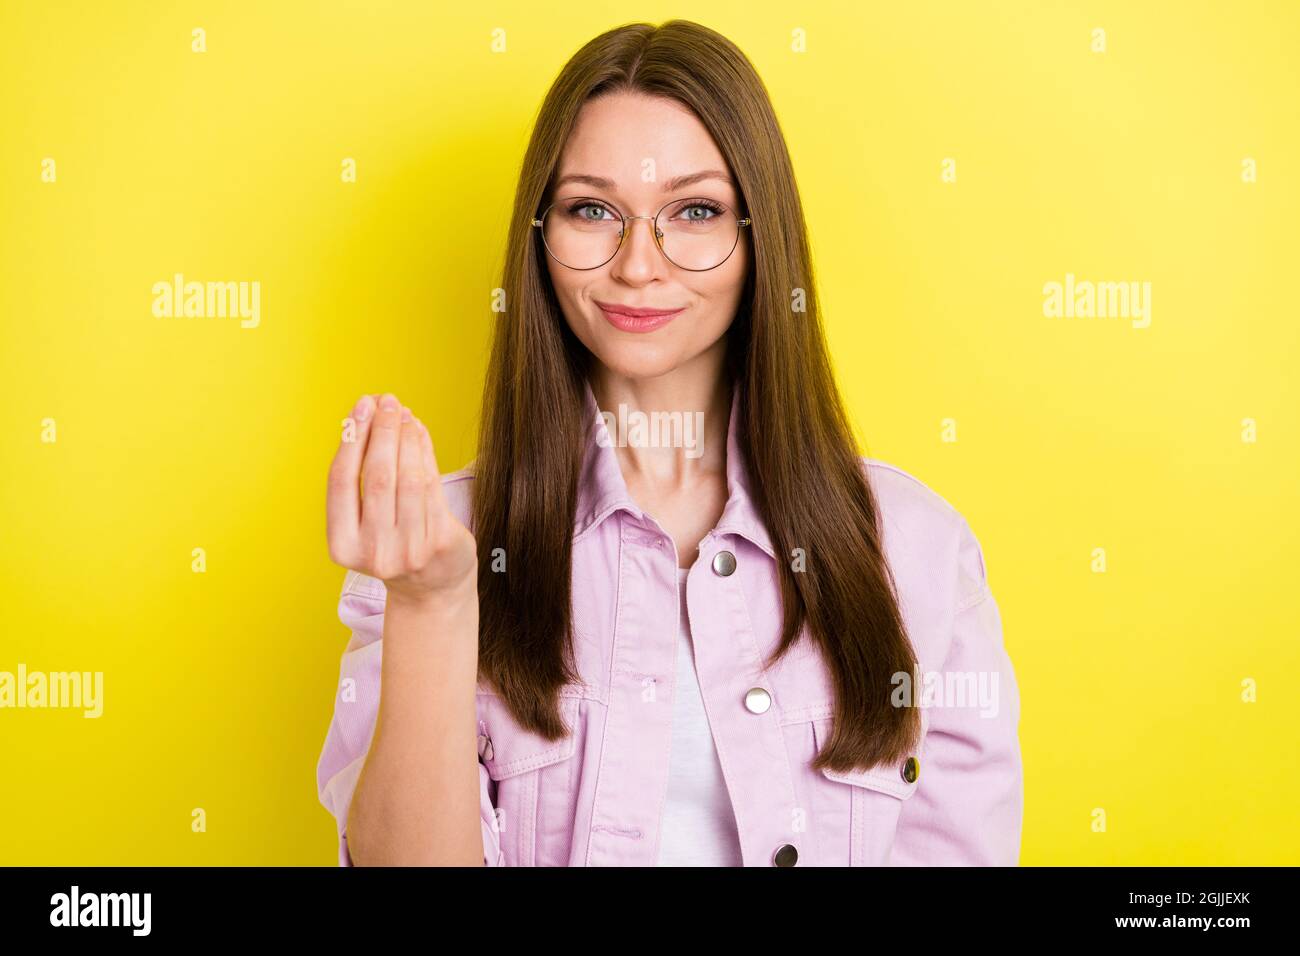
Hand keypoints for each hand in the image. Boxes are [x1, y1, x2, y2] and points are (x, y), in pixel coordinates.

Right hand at [326, 392, 476, 605]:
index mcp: (342, 546)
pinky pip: (433, 486)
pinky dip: (425, 453)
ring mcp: (409, 549)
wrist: (430, 590)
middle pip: (377, 475)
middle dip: (382, 431)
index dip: (351, 438)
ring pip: (409, 478)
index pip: (341, 481)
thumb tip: (368, 416)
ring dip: (406, 438)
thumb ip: (361, 477)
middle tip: (387, 401)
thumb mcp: (364, 522)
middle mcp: (374, 551)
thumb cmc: (392, 544)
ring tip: (404, 414)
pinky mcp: (440, 543)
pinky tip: (419, 432)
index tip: (360, 407)